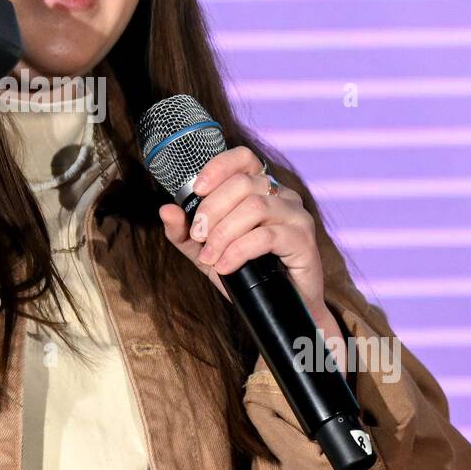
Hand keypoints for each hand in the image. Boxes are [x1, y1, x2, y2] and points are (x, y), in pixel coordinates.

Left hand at [157, 146, 347, 373]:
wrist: (279, 310)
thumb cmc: (245, 274)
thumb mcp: (206, 253)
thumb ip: (185, 232)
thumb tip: (166, 210)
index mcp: (260, 189)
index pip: (243, 159)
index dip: (218, 167)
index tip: (196, 190)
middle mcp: (281, 196)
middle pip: (243, 184)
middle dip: (212, 210)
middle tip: (199, 237)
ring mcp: (296, 215)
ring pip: (255, 207)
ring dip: (224, 232)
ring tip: (211, 256)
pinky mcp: (304, 240)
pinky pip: (267, 236)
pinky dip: (239, 250)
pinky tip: (225, 266)